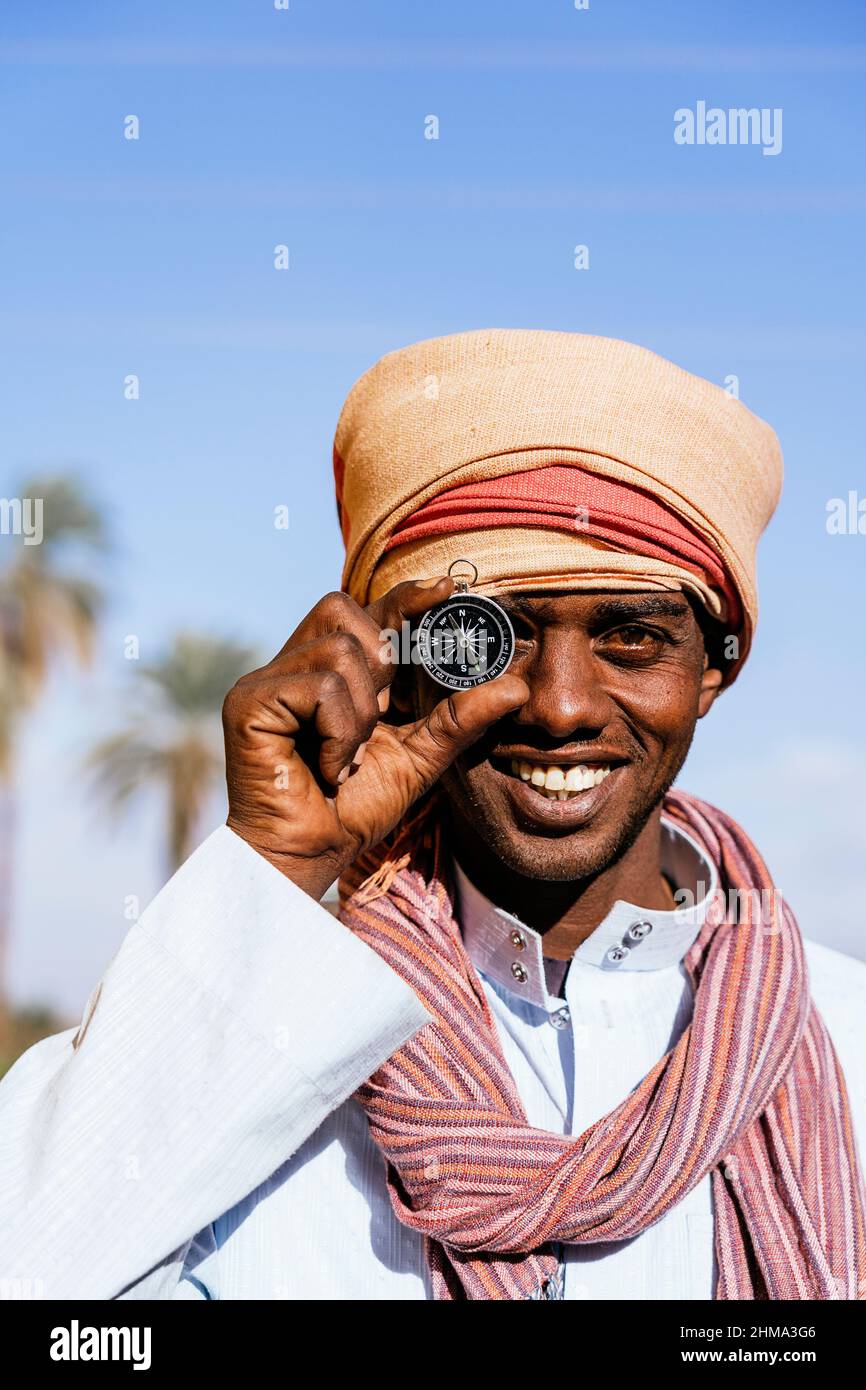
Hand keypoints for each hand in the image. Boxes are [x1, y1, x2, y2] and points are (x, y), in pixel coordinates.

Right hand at [222, 578, 527, 900]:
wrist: (309, 857)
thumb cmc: (353, 810)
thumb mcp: (421, 755)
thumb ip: (460, 717)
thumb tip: (518, 685)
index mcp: (326, 672)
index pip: (365, 612)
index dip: (403, 596)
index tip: (445, 589)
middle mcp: (290, 667)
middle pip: (344, 612)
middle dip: (379, 664)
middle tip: (377, 720)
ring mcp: (264, 681)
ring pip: (340, 652)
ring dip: (361, 715)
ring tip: (346, 758)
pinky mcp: (248, 702)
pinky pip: (319, 687)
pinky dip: (339, 731)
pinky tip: (327, 768)